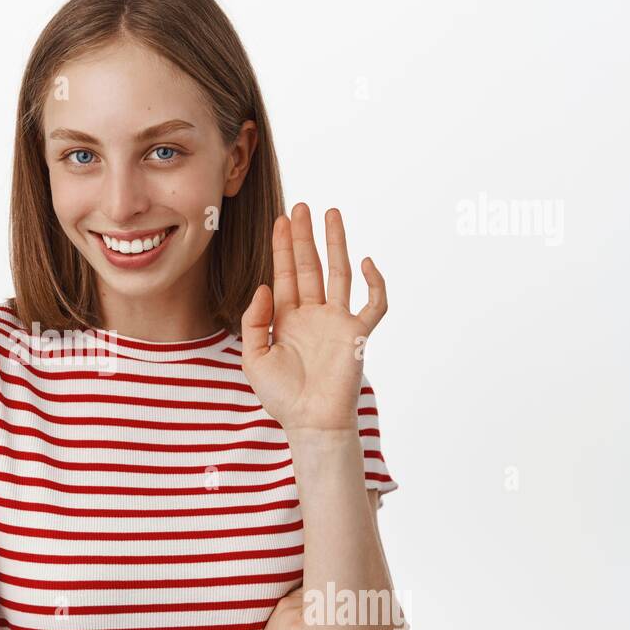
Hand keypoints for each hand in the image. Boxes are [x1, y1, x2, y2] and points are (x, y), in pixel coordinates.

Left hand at [240, 203, 387, 431]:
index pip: (285, 274)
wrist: (310, 422)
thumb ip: (254, 321)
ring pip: (339, 274)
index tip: (281, 221)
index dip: (283, 247)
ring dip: (335, 244)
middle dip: (305, 237)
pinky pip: (373, 304)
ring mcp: (337, 323)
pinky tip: (365, 262)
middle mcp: (314, 315)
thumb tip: (265, 287)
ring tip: (331, 214)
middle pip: (310, 266)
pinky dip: (375, 283)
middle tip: (302, 206)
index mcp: (288, 319)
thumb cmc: (281, 397)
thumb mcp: (254, 358)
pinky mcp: (358, 335)